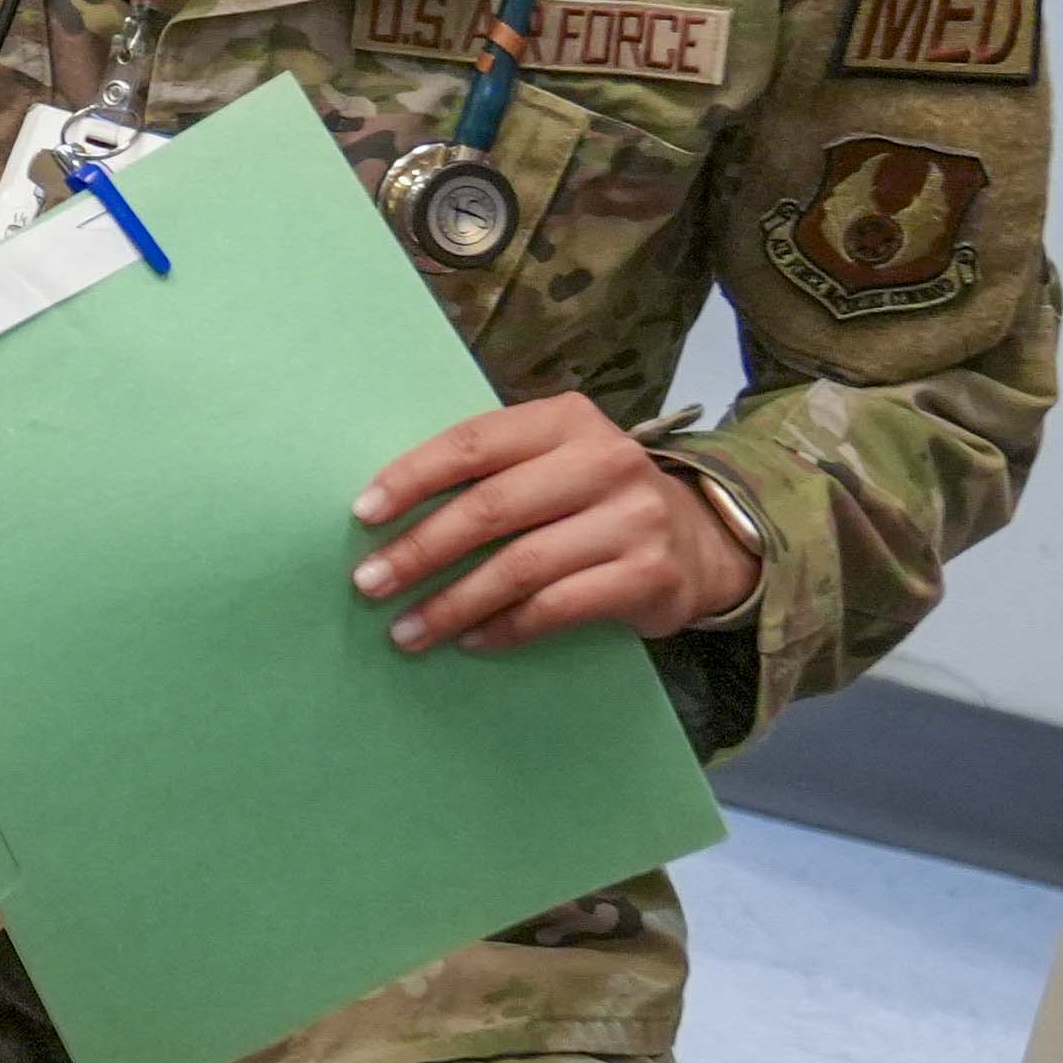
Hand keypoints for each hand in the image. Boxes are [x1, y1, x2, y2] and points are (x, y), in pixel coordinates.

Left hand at [354, 397, 763, 653]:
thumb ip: (489, 471)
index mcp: (566, 421)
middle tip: (368, 582)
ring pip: (520, 566)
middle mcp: (604, 462)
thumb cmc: (592, 498)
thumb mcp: (550, 461)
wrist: (699, 539)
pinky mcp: (649, 575)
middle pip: (491, 508)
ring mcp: (633, 519)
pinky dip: (504, 628)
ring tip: (406, 631)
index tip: (363, 514)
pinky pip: (556, 608)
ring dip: (452, 604)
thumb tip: (387, 515)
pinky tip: (469, 641)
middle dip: (420, 550)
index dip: (413, 478)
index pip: (474, 443)